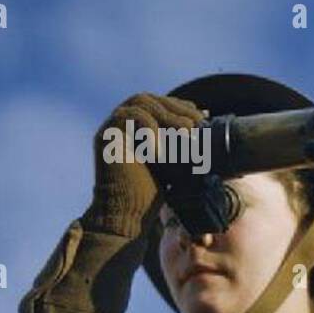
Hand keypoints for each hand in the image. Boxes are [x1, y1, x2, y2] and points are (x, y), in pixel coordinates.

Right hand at [83, 92, 205, 237]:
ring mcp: (112, 128)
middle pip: (149, 98)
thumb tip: (207, 118)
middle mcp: (120, 124)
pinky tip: (162, 150)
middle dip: (177, 108)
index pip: (158, 102)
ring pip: (140, 103)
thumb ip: (183, 140)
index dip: (180, 106)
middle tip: (198, 123)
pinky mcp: (106, 136)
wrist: (130, 214)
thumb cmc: (153, 191)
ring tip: (186, 134)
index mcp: (135, 127)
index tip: (203, 116)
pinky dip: (151, 130)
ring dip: (168, 115)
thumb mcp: (175, 160)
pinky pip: (130, 117)